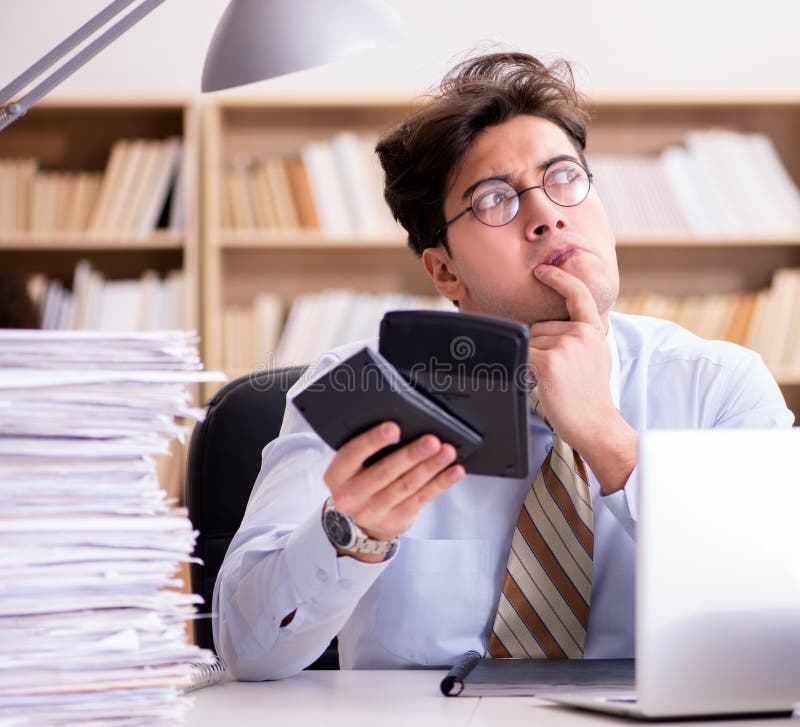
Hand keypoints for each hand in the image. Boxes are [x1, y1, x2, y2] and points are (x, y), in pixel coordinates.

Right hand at [323, 422, 464, 560]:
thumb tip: (403, 425)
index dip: (373, 441)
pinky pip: (422, 499)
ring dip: (430, 467)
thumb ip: (368, 449)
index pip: (353, 454)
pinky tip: (453, 471)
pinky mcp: (396, 519)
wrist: (362, 518)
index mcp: (337, 475)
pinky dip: (440, 483)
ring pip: (406, 486)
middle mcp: (351, 496)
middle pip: (384, 472)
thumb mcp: (353, 465)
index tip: (394, 428)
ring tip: (446, 452)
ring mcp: (373, 511)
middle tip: (430, 441)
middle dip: (411, 455)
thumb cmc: (360, 479)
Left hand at [530, 264, 636, 493]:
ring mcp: (566, 346)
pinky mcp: (549, 361)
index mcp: (593, 330)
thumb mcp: (595, 356)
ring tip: (554, 380)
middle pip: (539, 328)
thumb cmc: (589, 394)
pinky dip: (524, 369)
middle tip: (559, 373)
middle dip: (540, 348)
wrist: (595, 422)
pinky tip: (541, 382)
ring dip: (533, 361)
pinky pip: (522, 356)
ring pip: (529, 343)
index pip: (577, 294)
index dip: (559, 279)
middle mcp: (581, 333)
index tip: (542, 270)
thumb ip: (580, 336)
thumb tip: (554, 326)